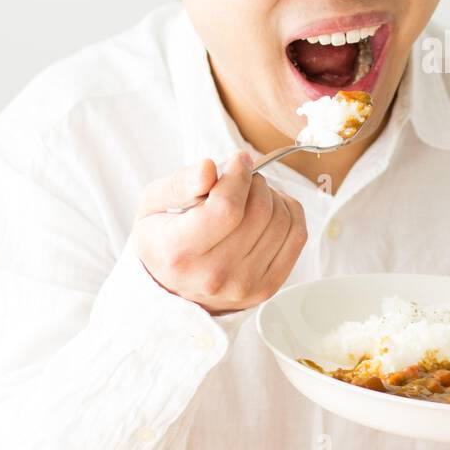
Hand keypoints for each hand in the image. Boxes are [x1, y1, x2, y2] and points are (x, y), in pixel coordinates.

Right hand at [131, 151, 306, 314]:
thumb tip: (209, 168)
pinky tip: (270, 209)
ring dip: (272, 196)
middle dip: (255, 183)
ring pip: (282, 220)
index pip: (226, 209)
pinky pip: (297, 236)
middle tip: (242, 179)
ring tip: (252, 195)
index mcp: (179, 252)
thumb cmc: (163, 239)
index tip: (238, 161)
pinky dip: (290, 212)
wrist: (173, 289)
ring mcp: (244, 284)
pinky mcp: (267, 287)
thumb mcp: (152, 206)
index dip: (239, 176)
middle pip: (259, 212)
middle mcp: (214, 274)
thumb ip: (178, 184)